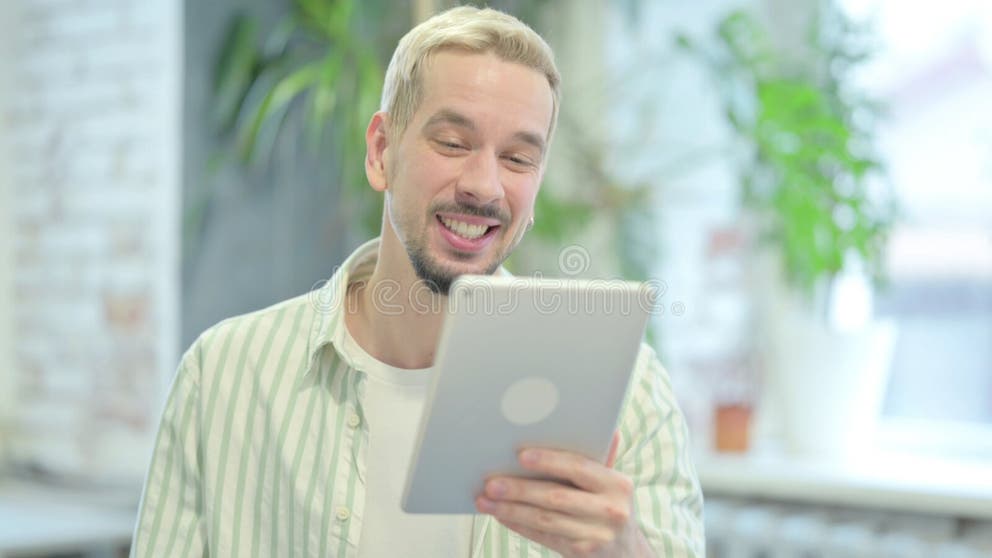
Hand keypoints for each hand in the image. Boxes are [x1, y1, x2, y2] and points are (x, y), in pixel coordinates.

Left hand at [475, 432, 654, 556]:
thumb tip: (606, 429)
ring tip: (486, 500)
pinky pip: (543, 536)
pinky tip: (501, 514)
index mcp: (618, 484)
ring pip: (544, 519)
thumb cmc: (610, 507)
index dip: (549, 461)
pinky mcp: (581, 552)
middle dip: (520, 489)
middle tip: (491, 482)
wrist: (626, 554)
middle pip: (556, 496)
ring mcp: (596, 535)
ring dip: (511, 509)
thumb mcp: (613, 483)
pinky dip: (519, 525)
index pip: (578, 467)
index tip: (521, 456)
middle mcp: (610, 510)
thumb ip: (602, 458)